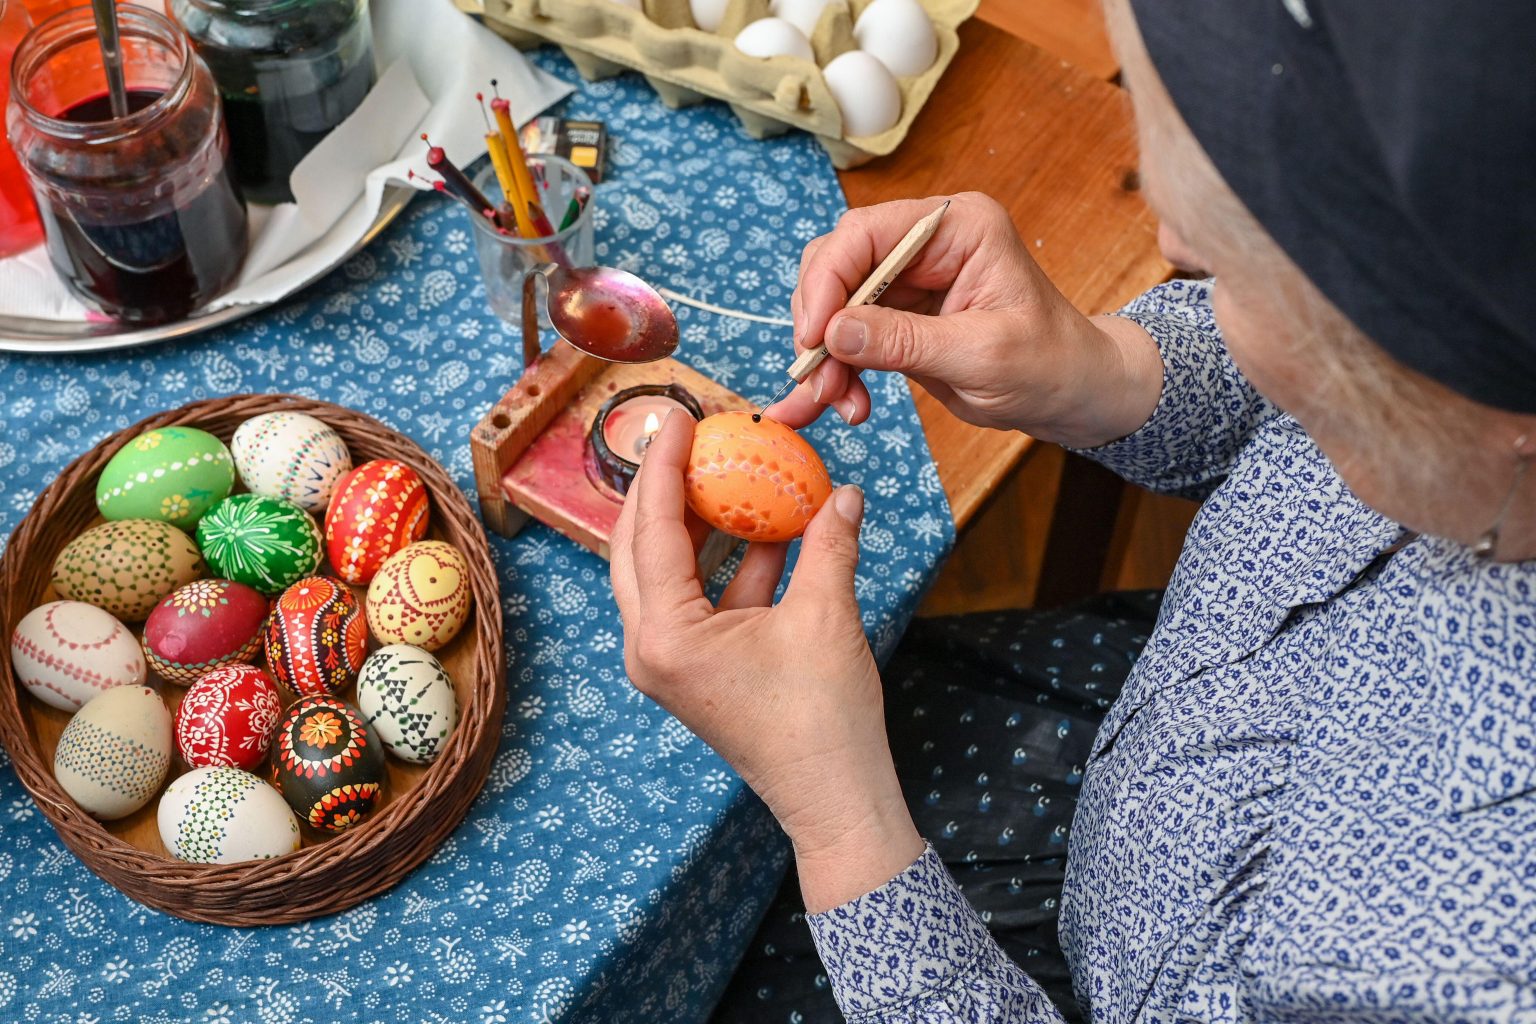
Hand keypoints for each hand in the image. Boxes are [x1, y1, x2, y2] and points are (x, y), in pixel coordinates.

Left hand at [610, 412, 922, 910]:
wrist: (834, 797)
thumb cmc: (824, 718)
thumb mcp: (827, 616)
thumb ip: (829, 544)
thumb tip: (844, 493)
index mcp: (664, 635)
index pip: (651, 530)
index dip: (665, 466)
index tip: (679, 416)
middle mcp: (650, 648)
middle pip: (638, 547)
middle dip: (663, 489)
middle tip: (689, 438)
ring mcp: (669, 661)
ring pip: (667, 572)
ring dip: (697, 523)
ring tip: (725, 471)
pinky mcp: (695, 668)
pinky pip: (700, 598)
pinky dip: (727, 562)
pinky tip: (765, 526)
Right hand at [773, 192, 1162, 448]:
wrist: (1073, 394)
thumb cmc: (1050, 364)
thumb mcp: (982, 355)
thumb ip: (906, 341)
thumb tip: (834, 332)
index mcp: (958, 227)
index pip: (866, 233)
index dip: (829, 281)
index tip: (813, 337)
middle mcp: (928, 242)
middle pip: (839, 263)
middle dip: (820, 323)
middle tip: (819, 379)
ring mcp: (910, 280)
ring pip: (834, 304)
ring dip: (825, 356)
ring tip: (836, 402)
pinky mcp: (899, 317)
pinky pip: (847, 336)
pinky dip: (836, 371)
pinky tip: (842, 404)